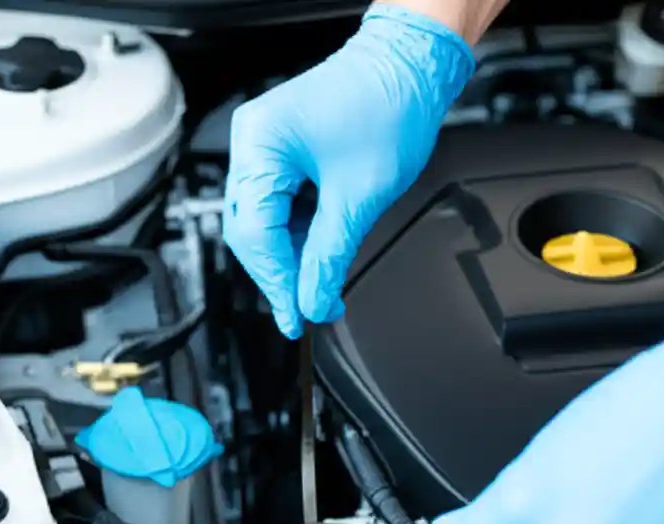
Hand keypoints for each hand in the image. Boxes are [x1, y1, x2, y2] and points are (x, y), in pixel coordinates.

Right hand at [223, 5, 474, 337]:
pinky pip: (279, 202)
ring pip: (264, 221)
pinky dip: (298, 232)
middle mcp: (251, 142)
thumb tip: (312, 300)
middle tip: (307, 308)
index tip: (297, 317)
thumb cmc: (389, 106)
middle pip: (251, 231)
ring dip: (292, 255)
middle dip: (281, 274)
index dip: (278, 284)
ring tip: (320, 283)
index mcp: (260, 146)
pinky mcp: (282, 149)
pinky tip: (318, 251)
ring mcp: (264, 144)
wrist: (412, 66)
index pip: (255, 235)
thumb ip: (329, 257)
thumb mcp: (359, 198)